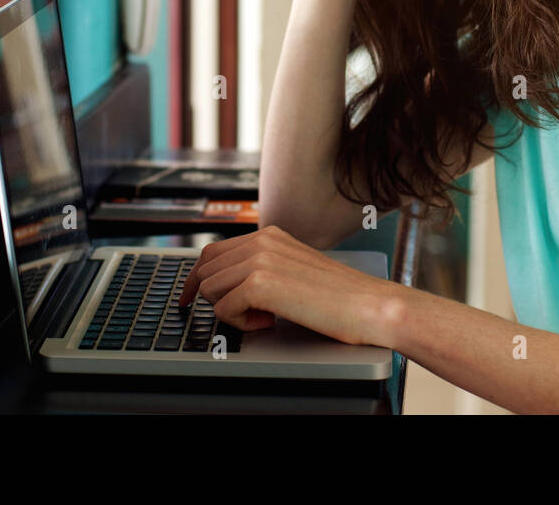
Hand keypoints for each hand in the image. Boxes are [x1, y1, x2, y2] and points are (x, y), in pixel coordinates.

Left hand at [178, 225, 401, 347]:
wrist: (369, 305)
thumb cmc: (339, 297)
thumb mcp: (295, 270)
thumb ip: (265, 268)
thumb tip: (230, 284)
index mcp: (270, 235)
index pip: (214, 251)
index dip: (196, 276)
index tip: (189, 296)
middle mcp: (262, 241)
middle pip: (205, 268)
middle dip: (206, 296)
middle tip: (224, 316)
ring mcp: (260, 260)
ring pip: (210, 289)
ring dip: (230, 311)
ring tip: (264, 317)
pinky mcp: (261, 284)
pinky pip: (224, 309)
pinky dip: (240, 324)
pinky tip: (269, 322)